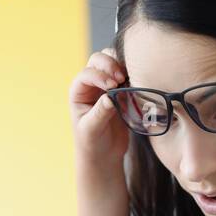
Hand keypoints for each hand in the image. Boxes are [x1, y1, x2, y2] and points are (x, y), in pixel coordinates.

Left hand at [69, 48, 130, 173]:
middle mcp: (91, 85)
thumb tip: (110, 97)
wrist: (104, 155)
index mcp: (78, 91)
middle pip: (98, 60)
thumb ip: (100, 112)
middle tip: (120, 79)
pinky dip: (132, 75)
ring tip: (128, 80)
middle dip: (110, 64)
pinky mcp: (121, 91)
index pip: (87, 74)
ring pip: (113, 62)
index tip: (112, 86)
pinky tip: (136, 86)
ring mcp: (106, 86)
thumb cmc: (92, 143)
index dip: (100, 76)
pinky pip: (127, 75)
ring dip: (122, 66)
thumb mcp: (92, 130)